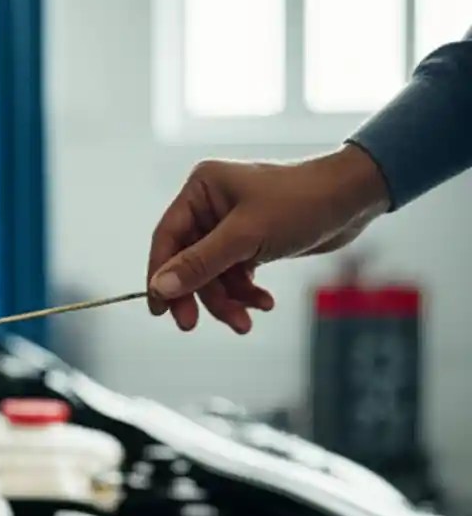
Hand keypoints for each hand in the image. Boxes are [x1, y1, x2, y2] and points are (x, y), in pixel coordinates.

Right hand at [146, 144, 391, 332]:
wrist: (355, 199)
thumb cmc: (303, 202)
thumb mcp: (246, 236)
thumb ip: (200, 264)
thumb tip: (160, 288)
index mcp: (200, 190)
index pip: (166, 238)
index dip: (160, 275)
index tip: (160, 310)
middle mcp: (210, 205)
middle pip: (188, 261)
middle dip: (200, 294)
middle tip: (193, 325)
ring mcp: (230, 225)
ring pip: (213, 274)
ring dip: (228, 300)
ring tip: (246, 321)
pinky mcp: (251, 242)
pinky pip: (234, 275)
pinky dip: (246, 293)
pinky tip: (263, 303)